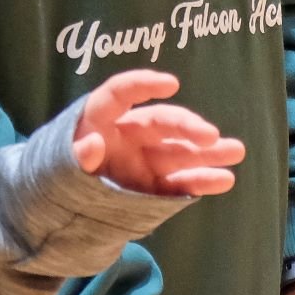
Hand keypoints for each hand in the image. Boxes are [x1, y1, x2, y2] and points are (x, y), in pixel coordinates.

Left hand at [71, 68, 245, 196]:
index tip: (171, 83)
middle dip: (186, 127)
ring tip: (236, 151)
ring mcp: (145, 162)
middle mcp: (129, 136)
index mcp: (100, 121)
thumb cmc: (58, 176)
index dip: (144, 85)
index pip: (120, 94)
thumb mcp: (59, 168)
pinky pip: (181, 182)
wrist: (60, 211)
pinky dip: (202, 180)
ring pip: (180, 152)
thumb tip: (91, 146)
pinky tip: (225, 179)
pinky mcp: (155, 187)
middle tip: (211, 135)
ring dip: (208, 152)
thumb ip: (76, 158)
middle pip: (160, 123)